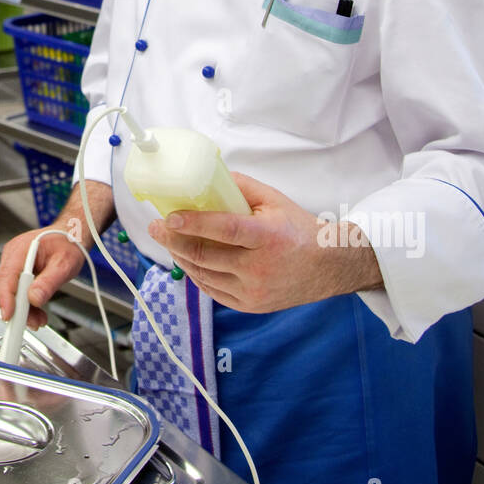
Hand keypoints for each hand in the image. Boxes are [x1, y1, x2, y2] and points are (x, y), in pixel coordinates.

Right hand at [0, 225, 86, 329]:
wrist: (72, 237)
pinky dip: (27, 305)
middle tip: (30, 323)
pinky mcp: (19, 273)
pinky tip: (38, 313)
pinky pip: (19, 293)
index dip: (6, 298)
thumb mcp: (64, 264)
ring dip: (24, 310)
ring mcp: (15, 265)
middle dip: (18, 308)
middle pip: (7, 288)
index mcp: (21, 249)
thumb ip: (49, 282)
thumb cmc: (68, 244)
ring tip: (39, 320)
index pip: (7, 276)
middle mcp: (14, 256)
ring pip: (13, 293)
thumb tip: (34, 297)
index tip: (9, 315)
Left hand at [147, 173, 382, 313]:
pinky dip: (196, 274)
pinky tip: (187, 259)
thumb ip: (241, 187)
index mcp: (268, 237)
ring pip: (204, 274)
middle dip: (174, 241)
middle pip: (206, 255)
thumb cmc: (299, 229)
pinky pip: (212, 290)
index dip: (194, 224)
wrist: (329, 267)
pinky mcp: (250, 305)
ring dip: (181, 256)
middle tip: (155, 228)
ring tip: (168, 241)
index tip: (169, 218)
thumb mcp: (275, 200)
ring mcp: (254, 291)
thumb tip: (206, 177)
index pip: (224, 229)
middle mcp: (260, 267)